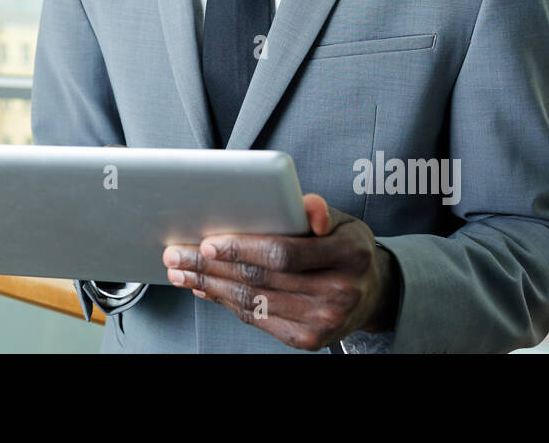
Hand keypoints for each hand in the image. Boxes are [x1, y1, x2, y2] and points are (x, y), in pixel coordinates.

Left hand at [161, 194, 398, 350]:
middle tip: (176, 254)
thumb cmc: (346, 248)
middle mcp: (339, 293)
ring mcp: (324, 322)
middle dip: (211, 266)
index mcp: (349, 255)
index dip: (243, 249)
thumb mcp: (341, 220)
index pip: (285, 253)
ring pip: (253, 302)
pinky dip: (226, 303)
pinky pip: (258, 319)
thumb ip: (317, 209)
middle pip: (261, 280)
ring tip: (181, 271)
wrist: (371, 293)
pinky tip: (206, 288)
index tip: (208, 242)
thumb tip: (308, 207)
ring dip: (209, 285)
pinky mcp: (308, 340)